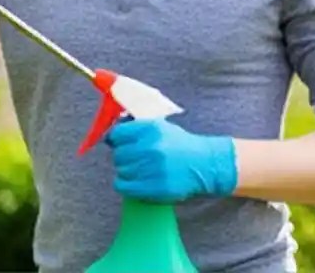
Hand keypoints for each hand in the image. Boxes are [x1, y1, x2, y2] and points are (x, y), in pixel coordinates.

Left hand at [104, 118, 236, 202]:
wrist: (205, 164)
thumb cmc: (179, 145)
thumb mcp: (160, 127)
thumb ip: (136, 128)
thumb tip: (109, 134)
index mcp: (151, 129)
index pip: (117, 134)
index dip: (115, 140)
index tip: (118, 144)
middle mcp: (151, 147)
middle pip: (118, 155)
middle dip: (123, 157)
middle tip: (133, 159)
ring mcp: (154, 168)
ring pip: (121, 171)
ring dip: (126, 172)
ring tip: (140, 170)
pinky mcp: (156, 187)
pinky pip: (124, 186)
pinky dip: (124, 185)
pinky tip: (133, 182)